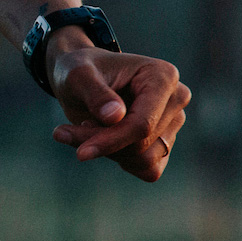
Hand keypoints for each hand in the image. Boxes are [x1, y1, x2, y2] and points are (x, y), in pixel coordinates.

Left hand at [49, 38, 189, 181]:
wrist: (83, 78)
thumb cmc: (81, 71)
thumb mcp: (77, 75)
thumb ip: (95, 94)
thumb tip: (115, 117)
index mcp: (163, 76)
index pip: (142, 124)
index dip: (111, 141)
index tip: (80, 152)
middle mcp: (176, 98)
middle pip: (142, 144)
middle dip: (102, 143)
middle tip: (65, 132)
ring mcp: (174, 122)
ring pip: (145, 160)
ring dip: (109, 152)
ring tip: (85, 129)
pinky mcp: (167, 142)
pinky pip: (148, 170)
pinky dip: (120, 160)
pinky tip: (103, 140)